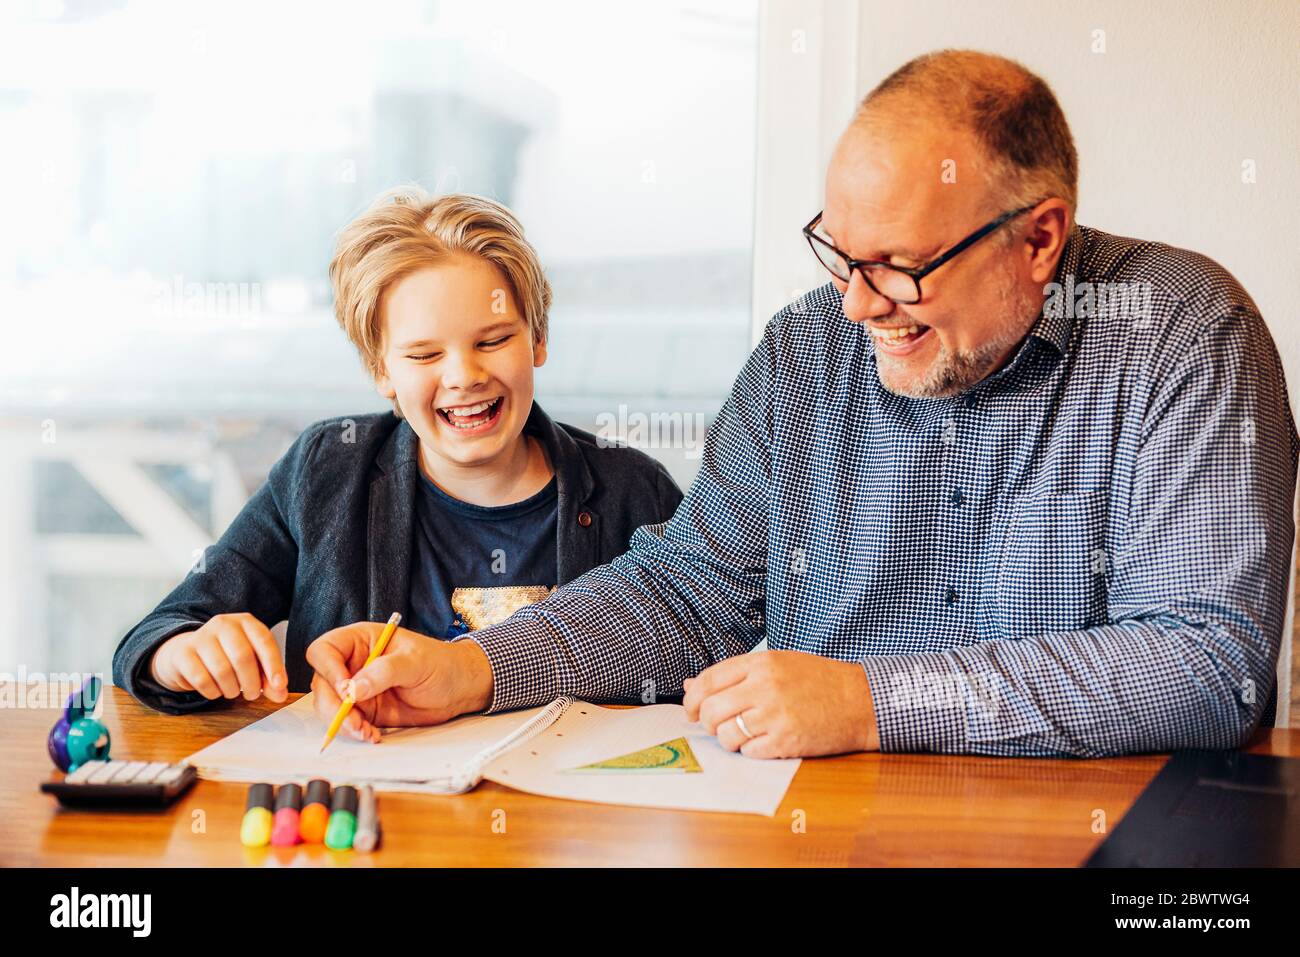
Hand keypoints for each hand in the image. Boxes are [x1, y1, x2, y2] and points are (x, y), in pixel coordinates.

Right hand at [148, 612, 288, 702]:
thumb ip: (268, 678)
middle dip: (251, 682)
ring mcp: (200, 637)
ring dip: (231, 689)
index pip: (264, 640)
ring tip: (232, 691)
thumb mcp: (251, 662)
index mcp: (245, 622)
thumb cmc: (226, 657)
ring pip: (222, 671)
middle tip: (252, 694)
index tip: (280, 685)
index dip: (274, 665)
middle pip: (242, 657)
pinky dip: (213, 692)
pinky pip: (202, 680)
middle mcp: (223, 624)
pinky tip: (215, 690)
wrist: (186, 653)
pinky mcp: (183, 654)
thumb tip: (281, 696)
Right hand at [306, 622, 493, 742]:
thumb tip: (351, 689)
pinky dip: (355, 732)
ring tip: (367, 732)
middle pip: (322, 682)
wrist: (458, 689)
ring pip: (329, 706)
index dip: (328, 668)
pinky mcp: (364, 710)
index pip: (325, 649)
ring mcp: (357, 688)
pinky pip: (347, 723)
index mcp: (361, 640)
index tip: (345, 688)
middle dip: (334, 705)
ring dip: (343, 723)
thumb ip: (384, 672)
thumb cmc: (440, 664)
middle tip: (355, 721)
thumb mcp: (415, 662)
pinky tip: (373, 735)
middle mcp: (353, 663)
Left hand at [682, 650, 879, 757]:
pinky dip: (751, 750)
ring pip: (726, 735)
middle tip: (717, 726)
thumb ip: (734, 675)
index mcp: (760, 663)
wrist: (860, 700)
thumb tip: (690, 686)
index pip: (708, 680)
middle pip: (710, 710)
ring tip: (745, 734)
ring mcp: (775, 715)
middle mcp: (764, 687)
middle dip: (707, 722)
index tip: (691, 709)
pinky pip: (749, 751)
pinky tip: (765, 741)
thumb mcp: (776, 665)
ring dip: (729, 739)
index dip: (692, 699)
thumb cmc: (818, 681)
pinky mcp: (786, 740)